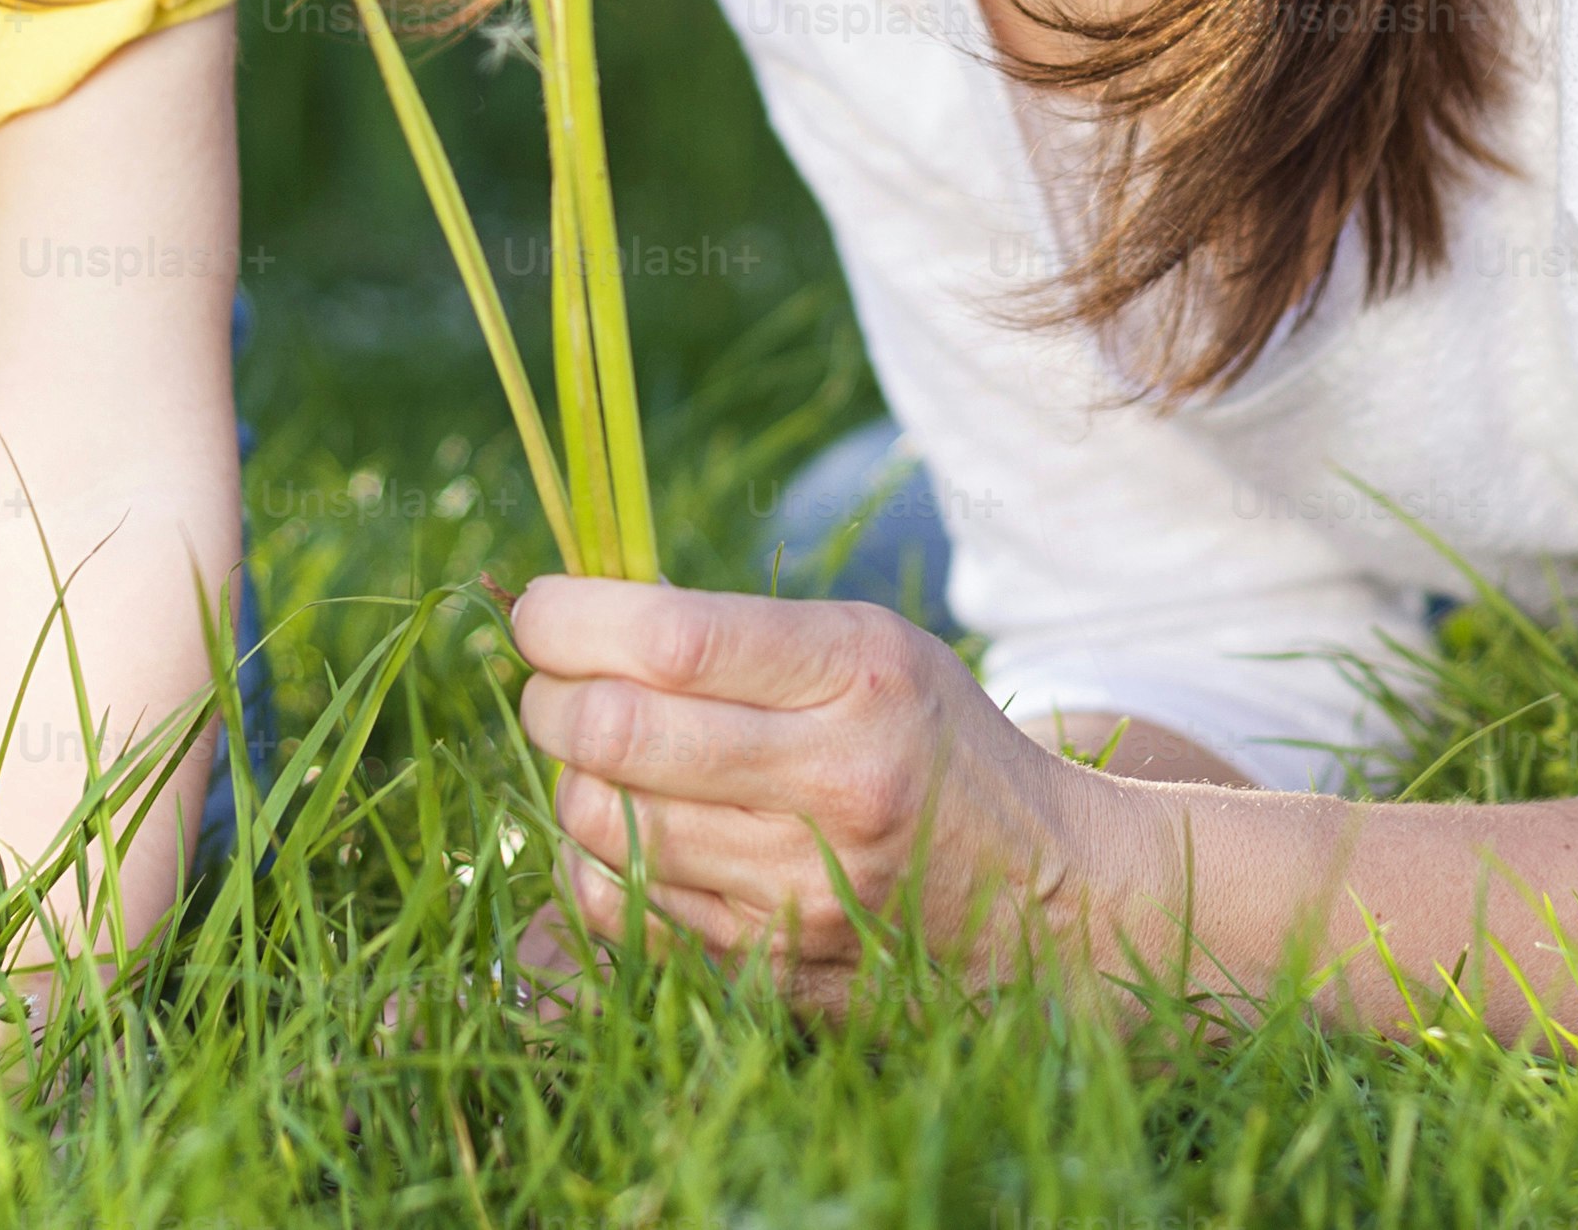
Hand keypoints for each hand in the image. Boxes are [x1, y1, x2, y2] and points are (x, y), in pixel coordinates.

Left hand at [507, 577, 1129, 1009]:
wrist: (1040, 890)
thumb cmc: (925, 737)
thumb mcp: (866, 647)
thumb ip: (734, 633)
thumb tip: (569, 618)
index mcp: (859, 676)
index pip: (671, 640)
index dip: (569, 620)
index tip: (537, 611)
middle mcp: (834, 782)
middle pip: (615, 734)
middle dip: (549, 700)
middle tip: (553, 686)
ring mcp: (801, 888)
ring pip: (600, 826)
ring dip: (568, 781)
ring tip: (601, 758)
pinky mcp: (772, 966)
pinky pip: (620, 909)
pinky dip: (592, 862)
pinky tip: (623, 831)